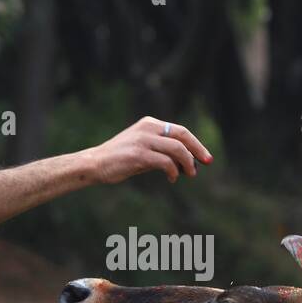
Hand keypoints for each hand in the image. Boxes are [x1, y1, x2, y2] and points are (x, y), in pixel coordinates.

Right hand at [89, 116, 211, 184]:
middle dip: (197, 150)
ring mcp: (143, 140)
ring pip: (177, 149)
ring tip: (189, 174)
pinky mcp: (139, 155)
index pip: (180, 131)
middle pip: (182, 136)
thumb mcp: (143, 150)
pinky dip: (174, 171)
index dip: (196, 144)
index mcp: (149, 123)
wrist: (95, 164)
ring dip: (187, 163)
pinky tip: (172, 178)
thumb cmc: (120, 159)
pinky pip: (166, 162)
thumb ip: (162, 151)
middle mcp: (148, 128)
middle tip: (206, 163)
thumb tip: (187, 162)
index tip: (205, 158)